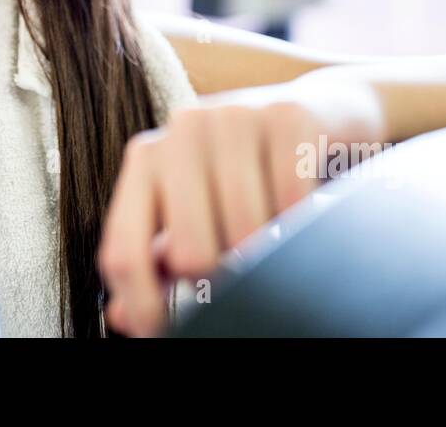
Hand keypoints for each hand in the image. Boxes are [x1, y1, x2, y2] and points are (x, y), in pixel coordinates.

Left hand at [96, 71, 387, 336]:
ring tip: (275, 237)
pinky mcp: (287, 115)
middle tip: (242, 271)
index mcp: (147, 159)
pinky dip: (300, 224)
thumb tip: (126, 317)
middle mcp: (181, 130)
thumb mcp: (197, 211)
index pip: (123, 251)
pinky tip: (301, 212)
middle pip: (189, 253)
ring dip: (267, 255)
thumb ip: (159, 260)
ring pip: (244, 235)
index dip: (144, 305)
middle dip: (221, 281)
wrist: (322, 112)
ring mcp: (233, 116)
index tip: (166, 334)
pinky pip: (292, 204)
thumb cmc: (250, 172)